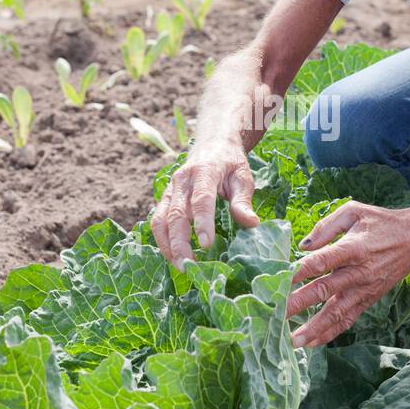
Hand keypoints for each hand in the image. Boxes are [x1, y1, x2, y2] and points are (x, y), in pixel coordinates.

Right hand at [151, 141, 258, 265]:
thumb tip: (252, 224)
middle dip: (180, 242)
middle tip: (189, 266)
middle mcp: (183, 180)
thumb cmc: (230, 162)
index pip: (201, 199)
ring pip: (160, 219)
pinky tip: (172, 255)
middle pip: (176, 214)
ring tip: (180, 266)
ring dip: (167, 245)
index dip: (202, 222)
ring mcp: (171, 189)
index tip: (206, 244)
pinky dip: (162, 240)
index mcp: (205, 172)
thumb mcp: (243, 176)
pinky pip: (157, 220)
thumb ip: (243, 200)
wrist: (212, 142)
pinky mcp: (166, 197)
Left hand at [286, 202, 409, 347]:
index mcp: (353, 248)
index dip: (299, 271)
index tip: (278, 280)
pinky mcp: (368, 300)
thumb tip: (303, 246)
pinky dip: (330, 333)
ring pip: (336, 313)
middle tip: (275, 316)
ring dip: (314, 328)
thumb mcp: (354, 211)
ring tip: (293, 341)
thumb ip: (327, 226)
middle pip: (324, 290)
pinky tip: (312, 343)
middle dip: (298, 304)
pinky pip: (348, 320)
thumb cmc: (381, 222)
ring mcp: (364, 289)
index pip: (322, 261)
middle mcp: (358, 272)